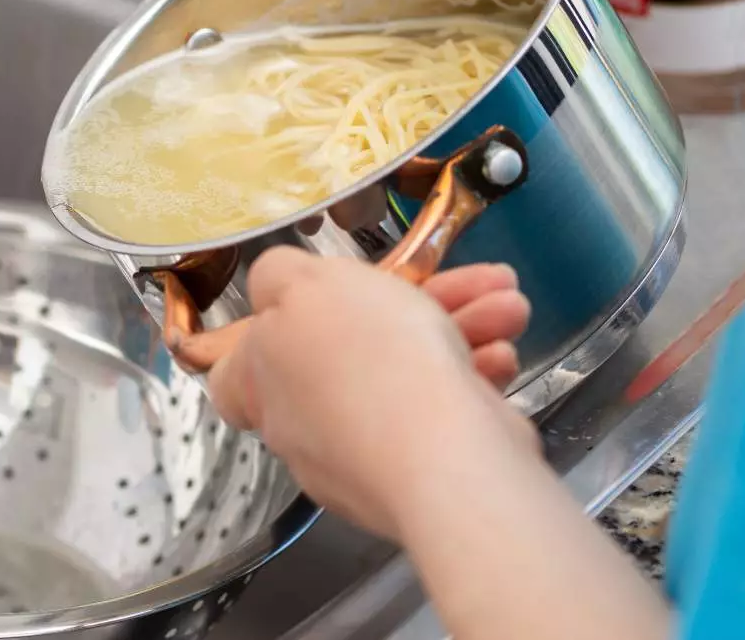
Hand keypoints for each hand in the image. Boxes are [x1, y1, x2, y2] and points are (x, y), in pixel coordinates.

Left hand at [208, 248, 538, 539]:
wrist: (446, 459)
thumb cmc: (368, 363)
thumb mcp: (306, 284)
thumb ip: (278, 275)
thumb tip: (272, 284)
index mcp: (263, 383)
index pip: (236, 372)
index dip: (265, 338)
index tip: (302, 311)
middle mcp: (305, 423)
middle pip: (346, 349)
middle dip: (411, 305)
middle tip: (460, 282)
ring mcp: (366, 451)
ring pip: (407, 372)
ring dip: (460, 328)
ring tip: (508, 306)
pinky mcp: (423, 469)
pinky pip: (444, 410)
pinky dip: (474, 376)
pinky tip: (502, 353)